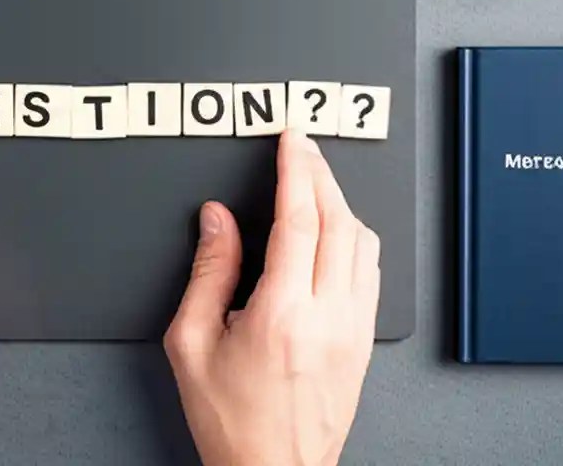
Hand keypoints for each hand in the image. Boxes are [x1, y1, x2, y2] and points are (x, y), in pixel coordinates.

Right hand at [165, 129, 380, 465]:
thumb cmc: (230, 420)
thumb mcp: (192, 344)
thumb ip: (207, 273)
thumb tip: (217, 219)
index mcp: (281, 316)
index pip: (298, 220)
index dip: (295, 170)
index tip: (291, 141)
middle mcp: (327, 319)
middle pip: (337, 221)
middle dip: (320, 174)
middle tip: (303, 147)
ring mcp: (353, 330)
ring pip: (363, 243)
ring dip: (341, 203)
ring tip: (316, 183)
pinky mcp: (363, 343)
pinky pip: (371, 272)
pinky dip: (354, 238)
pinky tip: (336, 231)